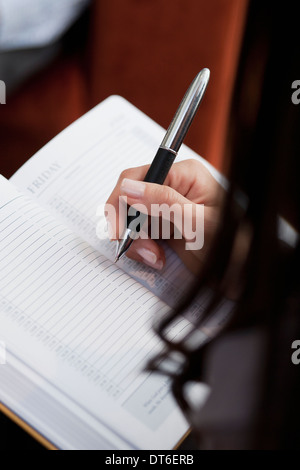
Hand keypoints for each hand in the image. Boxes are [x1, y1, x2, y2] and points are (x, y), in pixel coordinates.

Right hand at [105, 159, 224, 273]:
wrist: (242, 273)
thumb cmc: (231, 244)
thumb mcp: (197, 222)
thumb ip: (162, 202)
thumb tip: (128, 188)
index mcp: (182, 175)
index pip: (137, 177)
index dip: (120, 202)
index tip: (117, 230)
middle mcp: (172, 188)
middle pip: (129, 200)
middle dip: (130, 227)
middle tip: (146, 250)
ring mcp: (166, 209)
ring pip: (130, 220)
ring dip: (137, 242)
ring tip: (156, 257)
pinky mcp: (163, 228)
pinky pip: (138, 235)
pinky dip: (142, 249)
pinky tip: (158, 259)